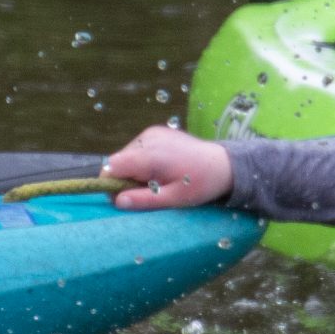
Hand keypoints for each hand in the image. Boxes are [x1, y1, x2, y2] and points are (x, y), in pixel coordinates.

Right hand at [102, 125, 234, 209]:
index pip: (112, 166)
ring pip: (126, 155)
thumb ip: (145, 200)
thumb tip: (117, 201)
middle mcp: (148, 138)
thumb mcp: (175, 199)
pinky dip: (141, 162)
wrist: (223, 164)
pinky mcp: (155, 132)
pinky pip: (136, 149)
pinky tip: (161, 169)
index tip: (124, 198)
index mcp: (151, 154)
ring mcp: (151, 133)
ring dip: (133, 171)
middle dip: (125, 179)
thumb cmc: (201, 183)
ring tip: (157, 180)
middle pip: (118, 161)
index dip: (111, 184)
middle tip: (148, 192)